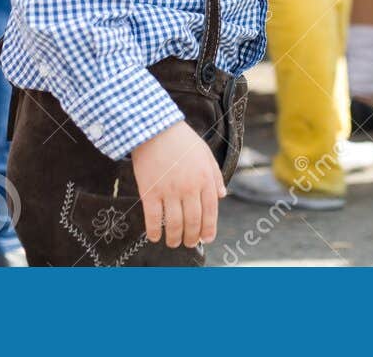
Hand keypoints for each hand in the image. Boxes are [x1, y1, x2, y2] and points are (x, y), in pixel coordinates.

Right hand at [131, 120, 224, 247]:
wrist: (154, 129)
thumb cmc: (182, 140)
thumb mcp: (205, 153)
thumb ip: (215, 175)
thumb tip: (223, 195)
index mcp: (204, 179)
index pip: (211, 211)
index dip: (209, 228)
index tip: (207, 238)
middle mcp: (189, 188)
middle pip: (193, 221)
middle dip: (192, 237)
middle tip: (190, 243)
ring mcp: (168, 191)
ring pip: (174, 223)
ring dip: (175, 238)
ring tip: (174, 243)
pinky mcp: (150, 191)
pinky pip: (153, 218)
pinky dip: (154, 231)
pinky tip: (155, 237)